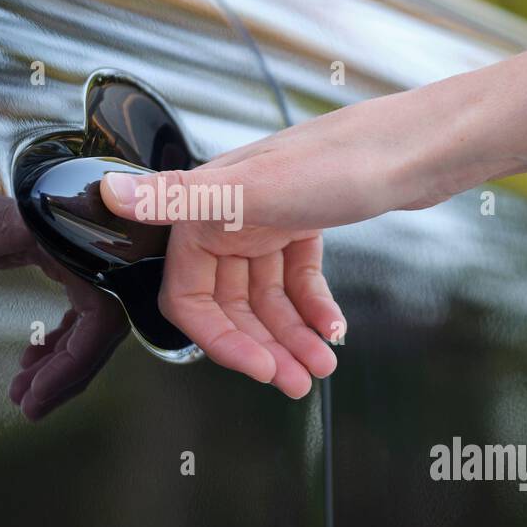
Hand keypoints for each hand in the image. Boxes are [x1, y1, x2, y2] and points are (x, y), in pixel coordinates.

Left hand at [0, 196, 127, 419]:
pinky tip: (31, 366)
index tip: (41, 394)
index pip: (100, 302)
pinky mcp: (43, 260)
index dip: (79, 356)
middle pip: (100, 315)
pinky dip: (57, 345)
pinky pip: (73, 309)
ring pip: (88, 317)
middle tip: (31, 410)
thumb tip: (49, 223)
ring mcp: (55, 249)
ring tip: (26, 399)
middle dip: (70, 370)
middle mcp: (64, 236)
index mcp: (52, 228)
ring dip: (63, 364)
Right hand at [100, 161, 347, 399]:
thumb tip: (109, 193)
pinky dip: (313, 309)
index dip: (217, 336)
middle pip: (232, 305)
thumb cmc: (339, 158)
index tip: (252, 366)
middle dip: (263, 347)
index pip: (189, 294)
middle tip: (295, 382)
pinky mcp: (305, 223)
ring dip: (292, 337)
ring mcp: (269, 221)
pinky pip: (297, 280)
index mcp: (206, 208)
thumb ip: (179, 196)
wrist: (416, 144)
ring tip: (320, 365)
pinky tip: (332, 329)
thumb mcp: (254, 185)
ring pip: (267, 299)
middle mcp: (232, 216)